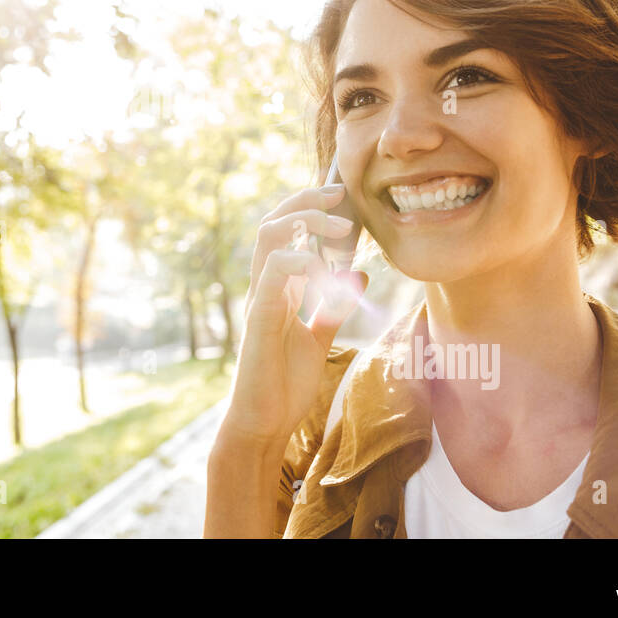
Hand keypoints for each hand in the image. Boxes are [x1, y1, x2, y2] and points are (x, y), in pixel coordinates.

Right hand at [221, 184, 366, 452]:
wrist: (265, 423)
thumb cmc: (284, 383)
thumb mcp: (318, 338)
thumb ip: (334, 306)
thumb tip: (358, 272)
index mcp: (278, 288)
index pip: (285, 231)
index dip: (309, 207)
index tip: (341, 198)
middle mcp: (264, 286)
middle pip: (273, 222)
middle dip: (305, 200)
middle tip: (339, 194)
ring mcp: (259, 299)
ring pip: (268, 237)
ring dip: (305, 222)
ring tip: (339, 228)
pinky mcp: (260, 318)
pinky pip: (272, 272)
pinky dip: (300, 261)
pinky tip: (325, 273)